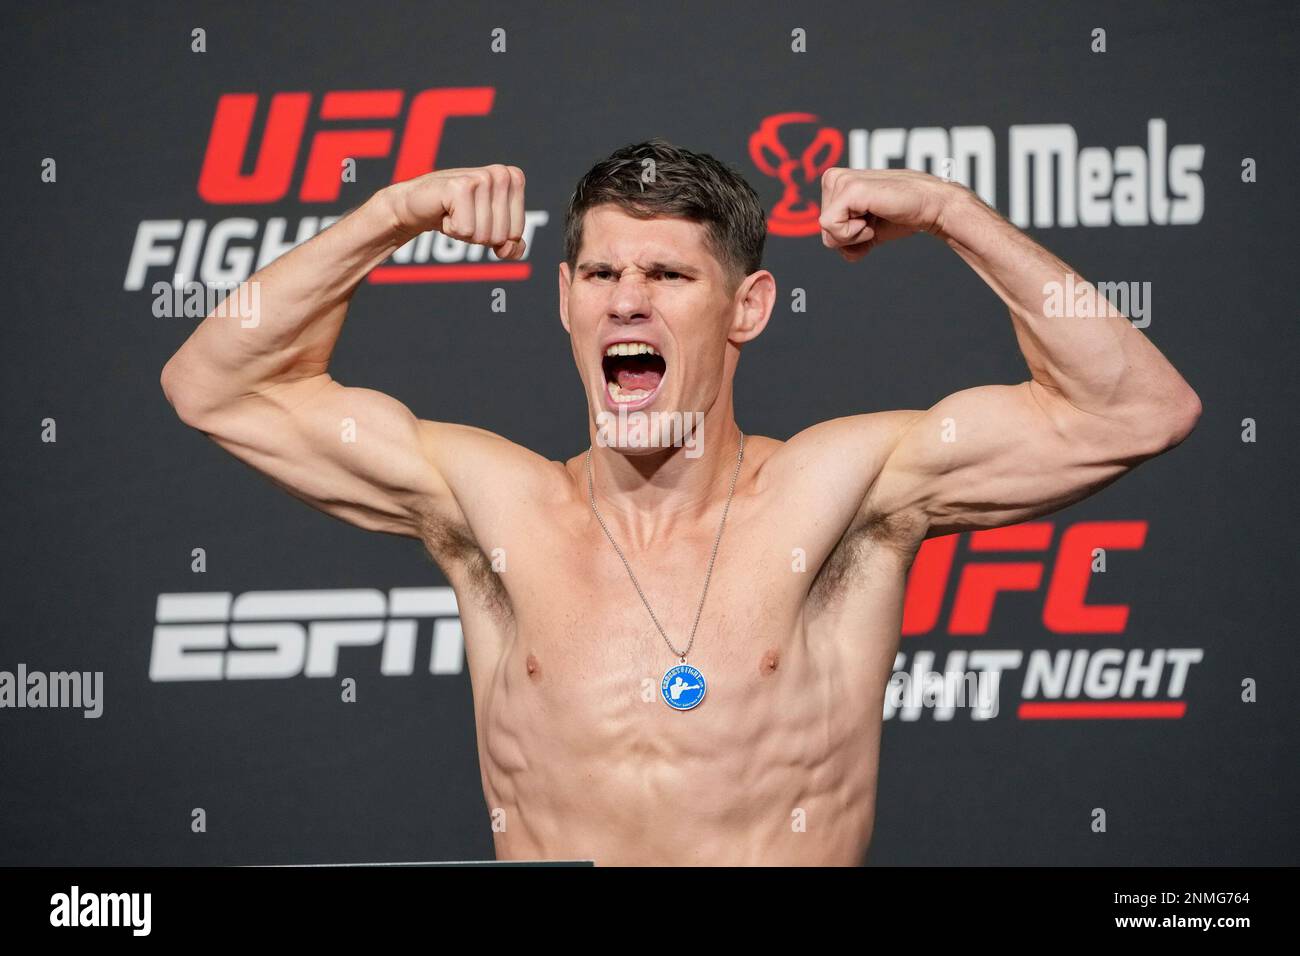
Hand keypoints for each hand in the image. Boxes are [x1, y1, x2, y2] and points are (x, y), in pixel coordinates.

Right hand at [384, 164, 526, 258]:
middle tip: (463, 215)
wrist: (416, 205)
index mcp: (514, 179)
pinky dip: (451, 229)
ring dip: (464, 232)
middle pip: (501, 236)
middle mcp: (501, 174)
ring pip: (484, 235)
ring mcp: (482, 177)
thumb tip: (508, 249)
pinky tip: (444, 211)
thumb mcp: (490, 233)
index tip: (477, 218)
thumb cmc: (456, 215)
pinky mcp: (460, 186)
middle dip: (479, 235)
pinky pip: (466, 231)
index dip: (494, 237)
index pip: (516, 234)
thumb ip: (511, 246)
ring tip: (453, 212)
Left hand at [818, 168, 956, 261]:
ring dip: (855, 236)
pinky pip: (832, 226)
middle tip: (875, 220)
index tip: (871, 222)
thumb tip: (828, 240)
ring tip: (875, 216)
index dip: (849, 238)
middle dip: (851, 238)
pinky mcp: (850, 189)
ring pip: (827, 231)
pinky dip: (855, 233)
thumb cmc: (900, 216)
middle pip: (824, 232)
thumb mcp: (864, 229)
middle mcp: (835, 178)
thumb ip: (841, 234)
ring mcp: (841, 180)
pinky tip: (873, 218)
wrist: (928, 208)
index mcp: (835, 184)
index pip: (825, 229)